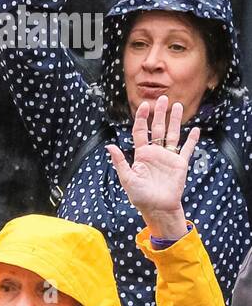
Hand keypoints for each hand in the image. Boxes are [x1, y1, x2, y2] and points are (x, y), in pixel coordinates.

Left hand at [106, 95, 197, 241]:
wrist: (157, 207)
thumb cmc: (140, 196)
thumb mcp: (127, 178)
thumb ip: (120, 161)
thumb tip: (109, 146)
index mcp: (141, 154)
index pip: (140, 131)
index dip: (141, 118)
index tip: (144, 106)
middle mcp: (155, 152)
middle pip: (157, 128)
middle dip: (159, 113)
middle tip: (162, 98)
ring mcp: (168, 157)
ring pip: (172, 134)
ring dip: (175, 120)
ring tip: (178, 106)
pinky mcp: (180, 164)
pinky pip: (187, 149)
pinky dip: (192, 140)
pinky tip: (196, 130)